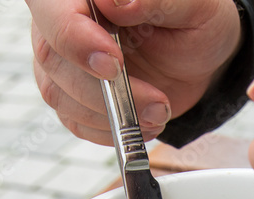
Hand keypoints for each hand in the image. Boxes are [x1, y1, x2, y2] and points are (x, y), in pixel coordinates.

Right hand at [27, 0, 242, 142]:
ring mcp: (66, 60)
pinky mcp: (74, 94)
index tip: (113, 64)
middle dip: (103, 91)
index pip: (54, 11)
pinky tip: (143, 122)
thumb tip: (116, 1)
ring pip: (59, 94)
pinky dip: (110, 130)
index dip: (75, 39)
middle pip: (53, 58)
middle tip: (155, 101)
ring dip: (110, 115)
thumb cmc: (194, 20)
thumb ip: (154, 0)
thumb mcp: (191, 6)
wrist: (201, 56)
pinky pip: (74, 121)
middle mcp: (66, 21)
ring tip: (158, 111)